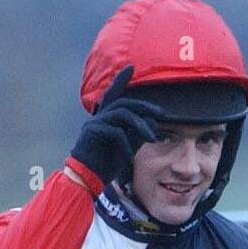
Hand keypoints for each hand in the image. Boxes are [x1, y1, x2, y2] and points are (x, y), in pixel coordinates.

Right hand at [69, 65, 165, 185]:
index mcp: (105, 118)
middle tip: (161, 114)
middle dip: (145, 106)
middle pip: (124, 102)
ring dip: (141, 125)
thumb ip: (137, 135)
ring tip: (152, 138)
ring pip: (122, 113)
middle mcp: (98, 117)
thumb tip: (152, 123)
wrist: (86, 181)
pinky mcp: (92, 132)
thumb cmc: (104, 167)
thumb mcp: (126, 149)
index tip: (131, 67)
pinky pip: (116, 133)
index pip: (113, 95)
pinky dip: (126, 146)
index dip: (120, 80)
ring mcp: (94, 123)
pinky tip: (129, 159)